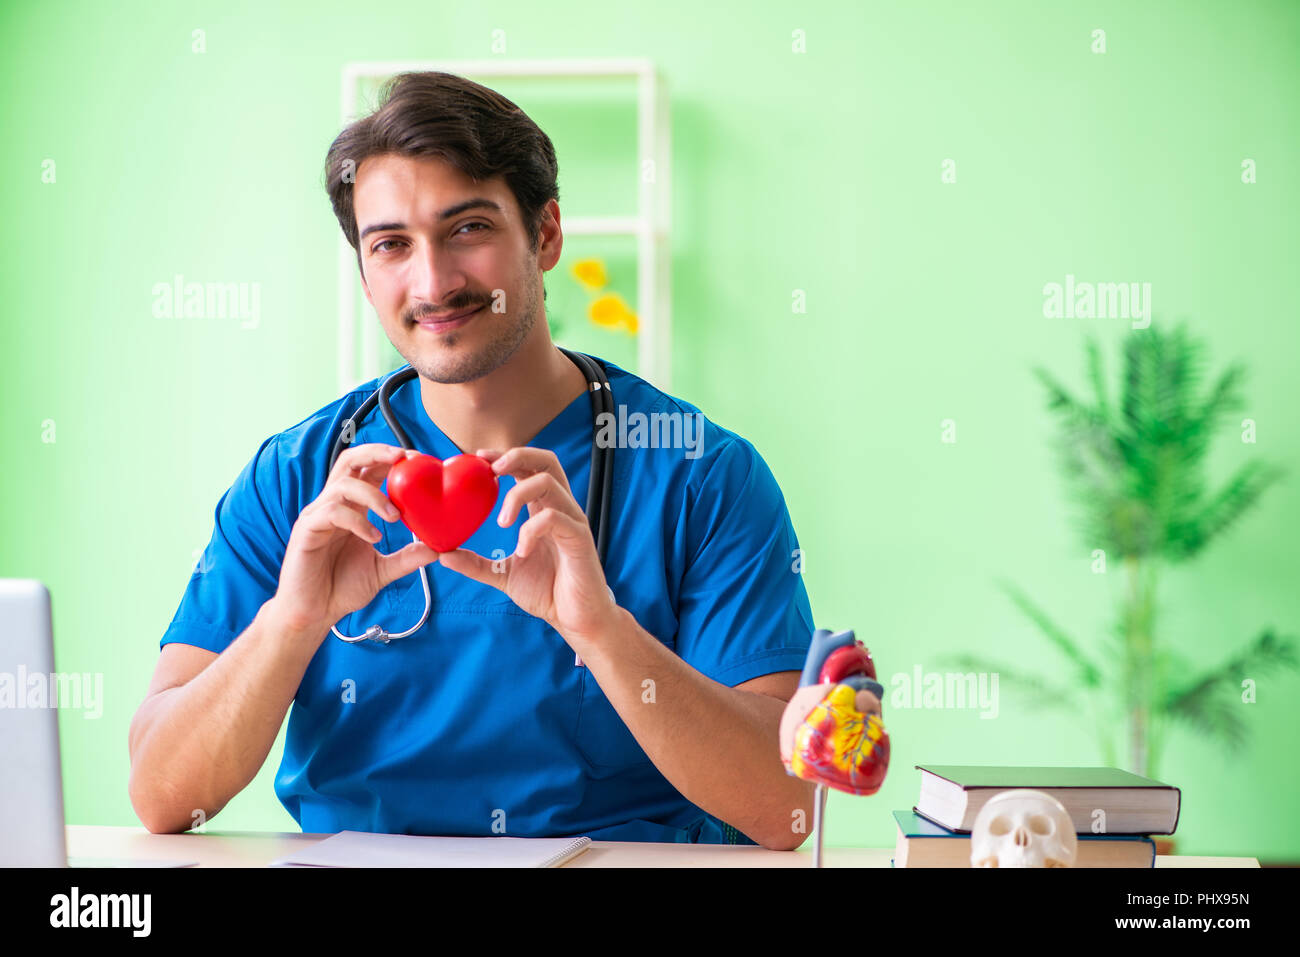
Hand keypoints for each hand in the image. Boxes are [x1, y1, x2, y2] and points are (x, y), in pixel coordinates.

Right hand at [273, 444, 438, 635]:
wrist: (314, 614)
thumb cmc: (341, 588)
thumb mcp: (383, 570)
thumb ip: (409, 557)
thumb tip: (439, 548)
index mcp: (352, 508)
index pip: (369, 469)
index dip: (392, 459)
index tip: (419, 461)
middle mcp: (334, 505)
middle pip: (351, 460)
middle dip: (378, 452)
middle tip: (405, 458)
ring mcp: (318, 515)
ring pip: (344, 485)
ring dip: (374, 495)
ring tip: (395, 516)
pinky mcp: (306, 530)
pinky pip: (332, 512)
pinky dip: (357, 521)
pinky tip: (373, 538)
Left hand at [436, 447, 618, 644]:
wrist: (575, 619)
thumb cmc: (548, 591)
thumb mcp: (503, 574)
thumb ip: (476, 563)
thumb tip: (443, 555)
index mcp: (544, 510)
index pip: (529, 468)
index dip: (505, 457)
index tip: (478, 458)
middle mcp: (561, 509)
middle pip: (546, 461)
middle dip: (517, 456)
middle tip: (491, 471)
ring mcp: (572, 522)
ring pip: (548, 483)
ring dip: (517, 495)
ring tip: (501, 522)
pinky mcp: (580, 539)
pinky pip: (556, 518)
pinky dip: (532, 530)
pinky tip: (522, 550)